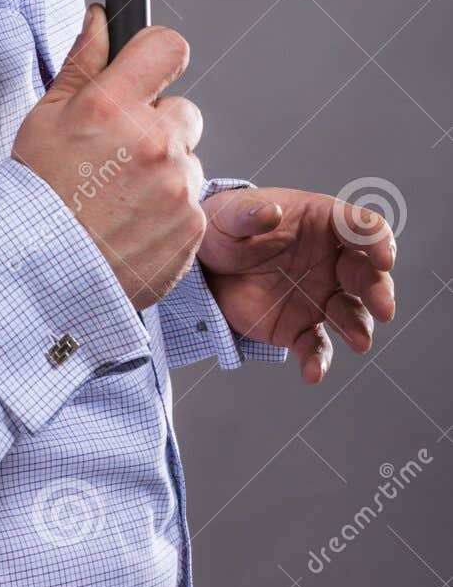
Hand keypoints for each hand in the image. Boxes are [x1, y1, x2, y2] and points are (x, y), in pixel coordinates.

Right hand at [11, 6, 206, 308]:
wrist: (37, 272)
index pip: (167, 47)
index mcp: (112, 106)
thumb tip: (101, 21)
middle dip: (158, 128)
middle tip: (118, 158)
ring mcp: (177, 185)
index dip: (156, 56)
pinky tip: (132, 224)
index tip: (145, 72)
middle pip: (182, 110)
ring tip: (120, 199)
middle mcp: (152, 141)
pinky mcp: (192, 225)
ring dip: (164, 173)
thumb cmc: (35, 196)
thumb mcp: (45, 119)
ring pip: (187, 161)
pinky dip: (168, 213)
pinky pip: (191, 204)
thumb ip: (82, 64)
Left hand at [198, 188, 396, 384]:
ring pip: (351, 313)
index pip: (363, 227)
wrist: (202, 266)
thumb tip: (271, 213)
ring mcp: (319, 296)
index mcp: (322, 222)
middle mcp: (330, 260)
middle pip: (367, 273)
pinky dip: (317, 361)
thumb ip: (248, 213)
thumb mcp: (227, 214)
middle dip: (380, 290)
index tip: (383, 258)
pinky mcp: (299, 327)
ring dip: (359, 327)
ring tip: (360, 342)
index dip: (378, 241)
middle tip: (384, 308)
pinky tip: (313, 373)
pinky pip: (315, 346)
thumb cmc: (223, 228)